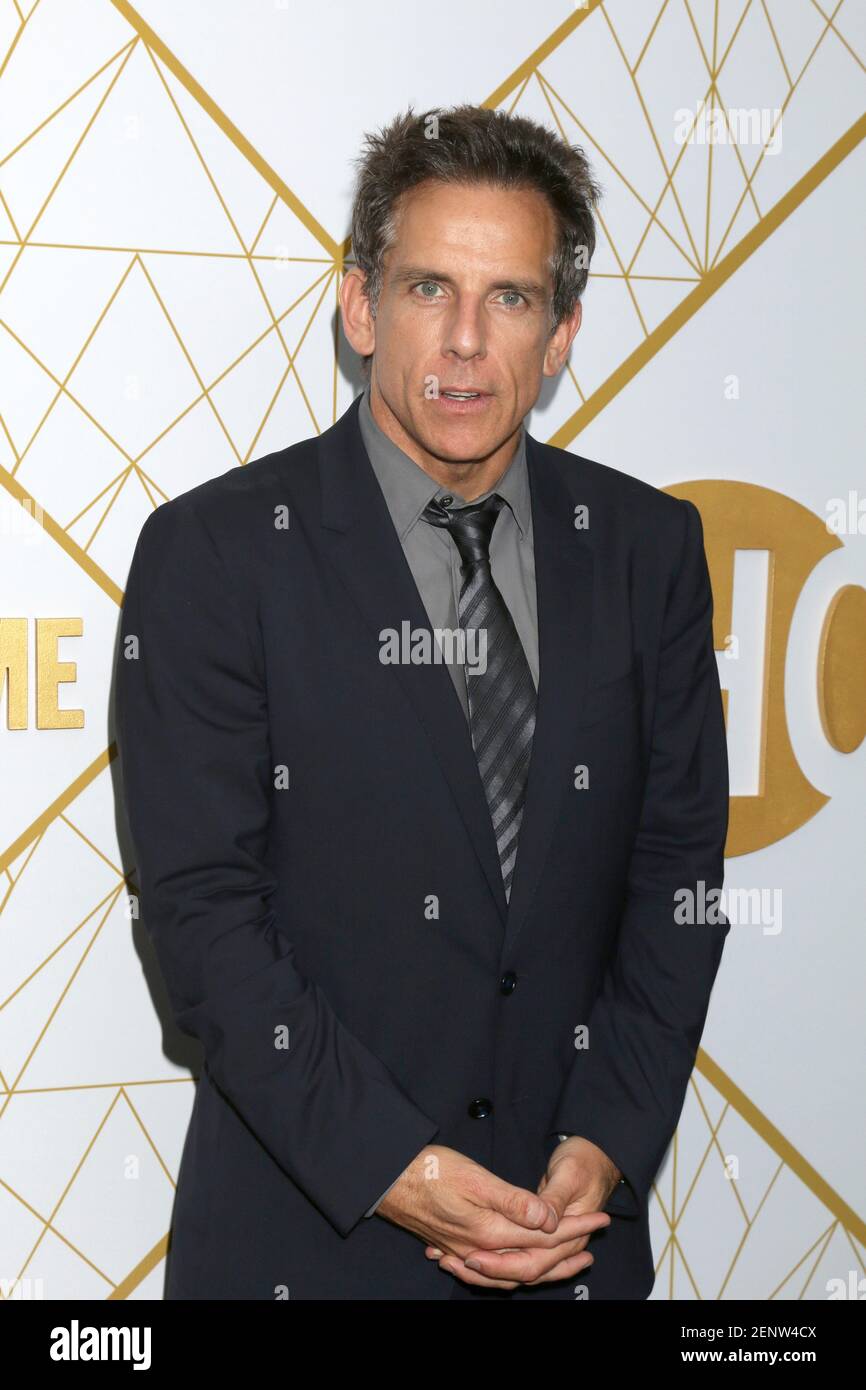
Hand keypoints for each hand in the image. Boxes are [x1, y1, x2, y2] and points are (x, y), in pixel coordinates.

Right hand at [376, 1144, 605, 1288]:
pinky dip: (517, 1270)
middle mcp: (481, 1249)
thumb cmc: (430, 1172)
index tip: (600, 1217)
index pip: (544, 1235)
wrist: (389, 1181)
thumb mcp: (476, 1179)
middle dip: (569, 1250)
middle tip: (597, 1235)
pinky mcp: (457, 1249)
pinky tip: (523, 1264)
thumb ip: (514, 1201)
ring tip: (572, 1257)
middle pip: (535, 1260)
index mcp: (490, 1231)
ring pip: (517, 1270)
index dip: (575, 1227)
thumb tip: (549, 1219)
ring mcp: (468, 1253)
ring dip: (548, 1264)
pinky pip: (496, 1271)